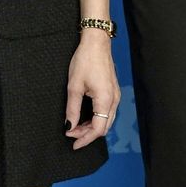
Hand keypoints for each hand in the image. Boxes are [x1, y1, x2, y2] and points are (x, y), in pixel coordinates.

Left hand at [65, 31, 120, 148]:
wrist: (96, 43)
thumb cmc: (86, 60)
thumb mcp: (74, 86)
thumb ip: (72, 110)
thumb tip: (70, 126)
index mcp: (105, 100)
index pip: (98, 129)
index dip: (85, 139)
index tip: (73, 143)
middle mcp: (114, 100)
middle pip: (104, 127)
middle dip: (87, 134)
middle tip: (70, 134)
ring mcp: (115, 96)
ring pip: (106, 121)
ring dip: (91, 127)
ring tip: (75, 126)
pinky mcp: (113, 92)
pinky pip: (107, 112)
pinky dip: (96, 119)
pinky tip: (85, 117)